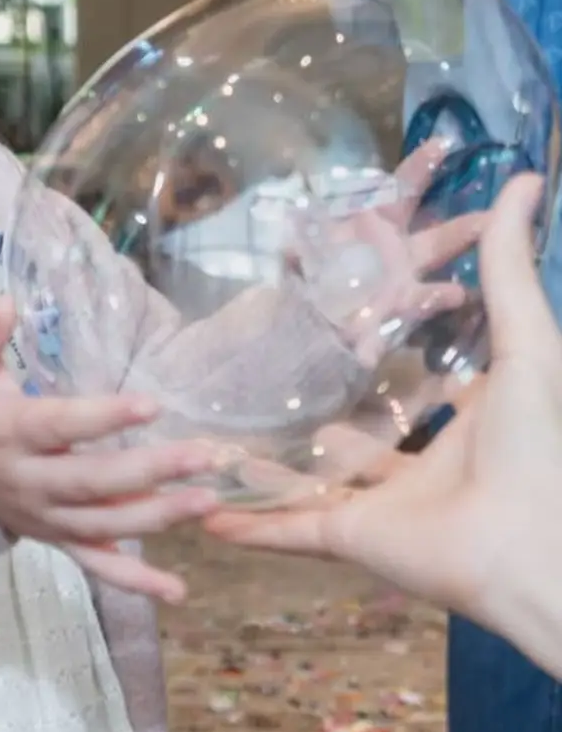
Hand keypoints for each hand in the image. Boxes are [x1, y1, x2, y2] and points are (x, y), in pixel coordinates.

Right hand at [0, 298, 217, 601]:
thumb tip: (6, 300)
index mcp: (10, 434)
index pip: (60, 426)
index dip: (103, 418)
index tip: (151, 404)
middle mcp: (30, 483)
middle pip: (94, 481)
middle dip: (151, 470)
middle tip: (203, 456)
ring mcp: (47, 519)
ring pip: (104, 524)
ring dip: (158, 517)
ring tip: (208, 501)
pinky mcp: (59, 541)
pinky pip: (98, 566)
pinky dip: (136, 582)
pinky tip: (178, 591)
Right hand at [204, 176, 561, 678]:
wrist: (530, 550)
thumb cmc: (536, 448)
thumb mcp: (525, 344)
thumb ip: (508, 268)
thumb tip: (522, 180)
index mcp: (461, 419)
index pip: (412, 377)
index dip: (378, 344)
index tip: (336, 309)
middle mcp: (416, 461)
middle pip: (353, 431)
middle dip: (311, 409)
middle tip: (262, 371)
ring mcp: (378, 503)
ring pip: (309, 480)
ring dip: (264, 467)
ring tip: (213, 436)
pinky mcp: (349, 536)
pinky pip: (287, 528)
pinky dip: (247, 526)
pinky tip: (202, 513)